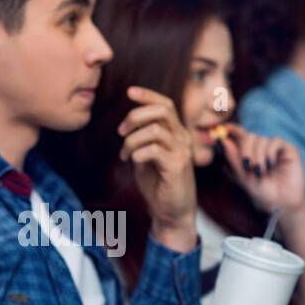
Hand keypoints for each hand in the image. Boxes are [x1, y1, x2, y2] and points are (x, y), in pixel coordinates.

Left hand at [118, 86, 197, 249]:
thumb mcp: (147, 155)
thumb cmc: (158, 183)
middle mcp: (183, 139)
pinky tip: (132, 162)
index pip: (166, 105)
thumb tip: (128, 121)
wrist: (171, 212)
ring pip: (155, 130)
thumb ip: (143, 137)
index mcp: (176, 133)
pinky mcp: (177, 167)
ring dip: (132, 140)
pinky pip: (153, 150)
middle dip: (136, 116)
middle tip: (121, 131)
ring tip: (125, 153)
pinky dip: (137, 153)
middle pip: (162, 111)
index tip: (129, 92)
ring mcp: (182, 152)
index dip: (148, 95)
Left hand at [218, 125, 304, 214]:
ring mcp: (275, 149)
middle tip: (247, 165)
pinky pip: (275, 141)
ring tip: (260, 172)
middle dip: (245, 149)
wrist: (281, 205)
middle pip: (249, 136)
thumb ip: (233, 159)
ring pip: (261, 139)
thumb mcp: (242, 177)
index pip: (240, 136)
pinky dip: (269, 151)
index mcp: (250, 154)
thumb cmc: (261, 194)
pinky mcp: (289, 150)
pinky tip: (270, 164)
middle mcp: (262, 149)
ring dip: (258, 155)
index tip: (225, 129)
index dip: (232, 130)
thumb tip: (222, 140)